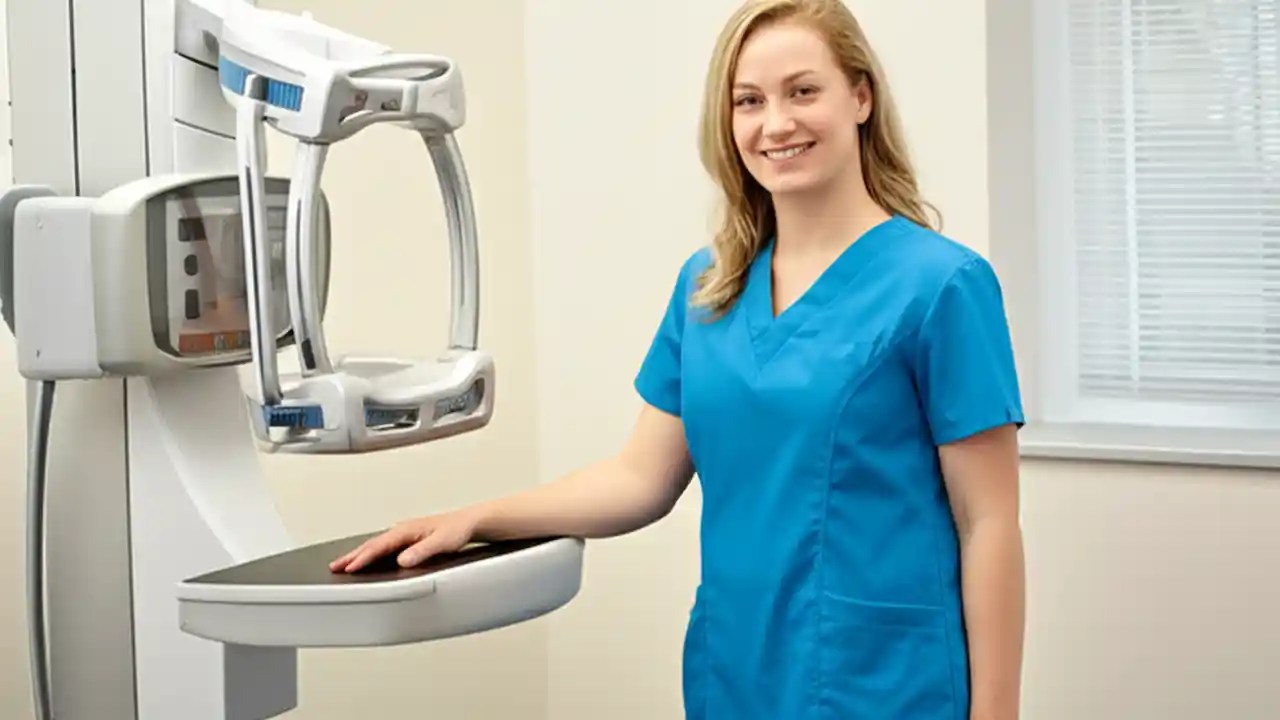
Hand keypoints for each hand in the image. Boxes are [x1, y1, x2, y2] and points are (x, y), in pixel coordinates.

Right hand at [328, 509, 480, 572]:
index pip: (379, 546)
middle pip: (372, 544)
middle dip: (352, 556)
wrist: (469, 522)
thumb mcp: (442, 543)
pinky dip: (371, 553)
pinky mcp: (408, 539)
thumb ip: (422, 552)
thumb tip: (403, 560)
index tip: (349, 568)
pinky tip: (368, 559)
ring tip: (343, 564)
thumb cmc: (457, 530)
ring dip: (359, 554)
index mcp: (407, 529)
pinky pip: (383, 546)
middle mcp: (403, 529)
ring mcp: (404, 533)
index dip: (363, 558)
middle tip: (334, 567)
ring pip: (376, 544)